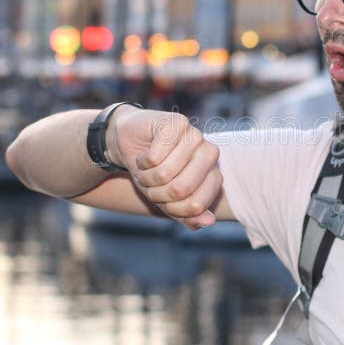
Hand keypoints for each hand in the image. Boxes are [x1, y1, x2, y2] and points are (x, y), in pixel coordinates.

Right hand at [107, 107, 222, 229]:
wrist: (130, 142)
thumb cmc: (153, 173)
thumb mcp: (167, 201)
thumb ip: (188, 215)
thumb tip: (208, 221)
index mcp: (213, 174)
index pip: (197, 204)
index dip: (173, 210)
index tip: (163, 202)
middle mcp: (209, 153)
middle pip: (181, 189)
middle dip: (157, 194)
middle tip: (150, 185)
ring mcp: (195, 135)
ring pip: (165, 172)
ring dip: (146, 178)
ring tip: (145, 170)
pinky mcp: (176, 123)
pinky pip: (154, 156)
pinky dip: (141, 162)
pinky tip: (143, 155)